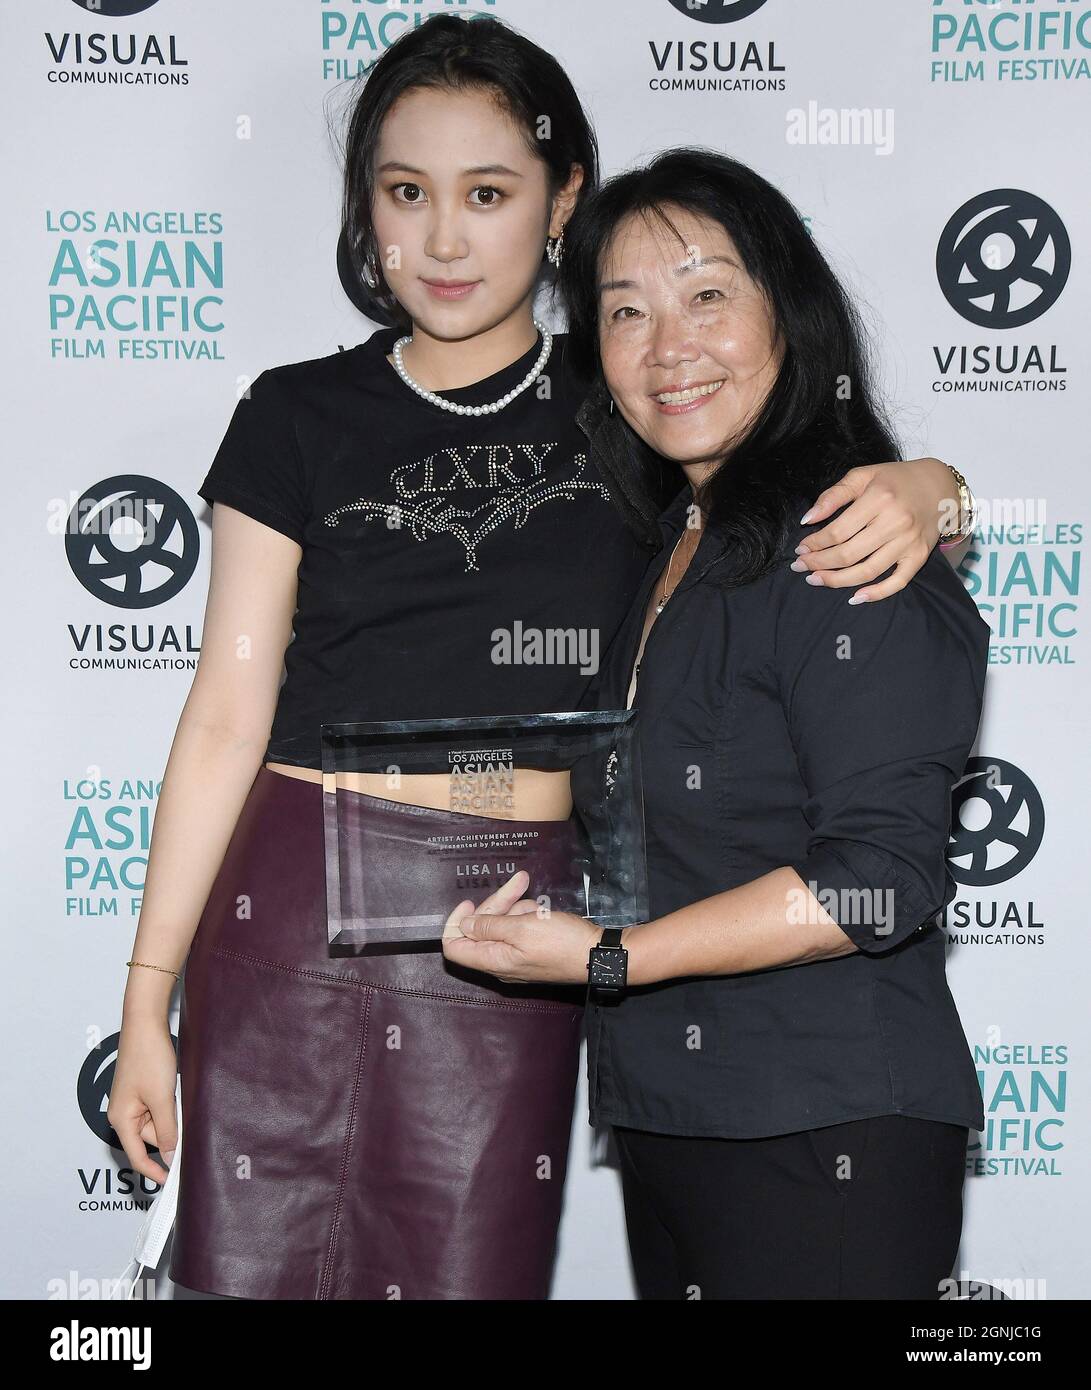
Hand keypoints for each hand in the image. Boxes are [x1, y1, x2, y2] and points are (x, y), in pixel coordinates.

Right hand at [107, 1017, 178, 1185]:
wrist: (146, 1023)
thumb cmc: (149, 1057)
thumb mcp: (161, 1098)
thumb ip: (166, 1130)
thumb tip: (171, 1156)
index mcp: (121, 1119)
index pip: (138, 1157)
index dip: (155, 1172)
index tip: (173, 1182)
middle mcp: (123, 1113)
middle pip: (151, 1139)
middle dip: (171, 1134)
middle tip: (190, 1123)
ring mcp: (133, 1102)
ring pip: (158, 1122)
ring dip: (173, 1117)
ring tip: (180, 1097)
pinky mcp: (144, 1090)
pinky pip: (160, 1108)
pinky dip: (171, 1106)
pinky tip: (177, 1092)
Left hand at [442, 870, 599, 984]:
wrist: (598, 954)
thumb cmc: (561, 942)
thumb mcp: (522, 927)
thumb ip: (488, 926)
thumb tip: (463, 925)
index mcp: (493, 961)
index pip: (454, 947)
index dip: (456, 923)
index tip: (470, 902)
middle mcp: (501, 962)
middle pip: (482, 929)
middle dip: (498, 903)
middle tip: (519, 883)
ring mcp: (517, 957)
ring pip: (503, 925)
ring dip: (518, 908)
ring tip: (540, 906)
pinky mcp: (533, 950)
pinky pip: (520, 929)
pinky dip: (529, 916)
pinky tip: (545, 912)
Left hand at [793, 457, 957, 602]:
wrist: (940, 486)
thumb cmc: (896, 480)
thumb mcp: (863, 476)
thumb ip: (833, 496)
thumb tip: (807, 520)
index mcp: (879, 498)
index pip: (838, 531)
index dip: (815, 544)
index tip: (801, 549)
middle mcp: (895, 522)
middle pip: (849, 554)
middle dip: (819, 563)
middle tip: (802, 567)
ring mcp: (909, 542)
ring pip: (867, 571)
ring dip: (838, 581)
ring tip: (817, 580)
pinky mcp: (919, 556)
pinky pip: (898, 582)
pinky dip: (876, 594)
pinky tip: (855, 598)